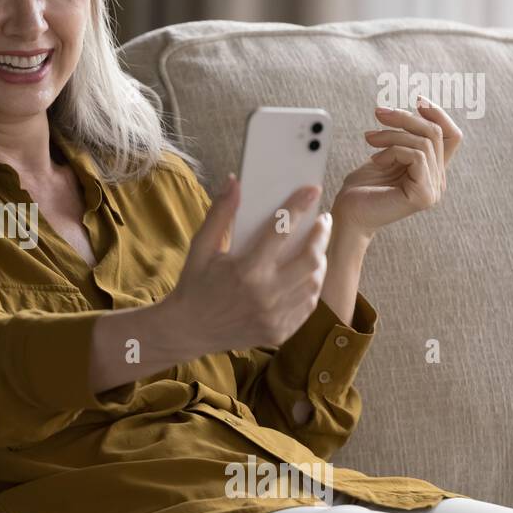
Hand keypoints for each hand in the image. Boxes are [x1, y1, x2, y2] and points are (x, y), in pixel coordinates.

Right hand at [166, 174, 331, 353]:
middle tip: (323, 221)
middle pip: (310, 259)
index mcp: (245, 271)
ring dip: (320, 261)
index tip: (312, 190)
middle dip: (321, 235)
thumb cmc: (194, 286)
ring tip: (317, 247)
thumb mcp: (201, 248)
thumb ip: (220, 214)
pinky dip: (312, 287)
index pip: (281, 230)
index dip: (299, 206)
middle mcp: (265, 295)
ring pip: (314, 283)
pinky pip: (308, 305)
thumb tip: (234, 182)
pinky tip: (308, 275)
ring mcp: (275, 317)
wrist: (188, 331)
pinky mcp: (280, 331)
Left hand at [332, 96, 463, 237]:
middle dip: (405, 117)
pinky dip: (393, 150)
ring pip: (424, 142)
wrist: (347, 215)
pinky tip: (375, 160)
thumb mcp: (385, 154)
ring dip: (392, 134)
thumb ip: (404, 139)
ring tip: (369, 139)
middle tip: (378, 113)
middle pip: (435, 133)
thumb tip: (417, 107)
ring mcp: (434, 189)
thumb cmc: (361, 187)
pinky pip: (417, 156)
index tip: (417, 99)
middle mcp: (438, 180)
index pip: (451, 135)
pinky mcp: (424, 195)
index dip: (438, 114)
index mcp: (432, 171)